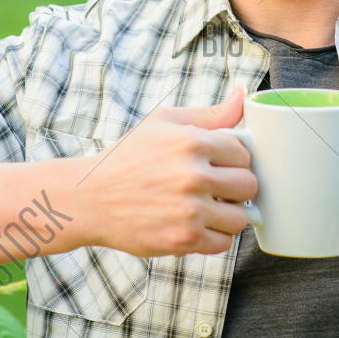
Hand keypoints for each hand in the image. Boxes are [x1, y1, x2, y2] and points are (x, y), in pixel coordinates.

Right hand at [75, 85, 256, 257]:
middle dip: (234, 187)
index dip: (233, 160)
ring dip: (226, 214)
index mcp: (192, 142)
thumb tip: (242, 94)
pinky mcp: (184, 240)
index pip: (244, 153)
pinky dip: (213, 236)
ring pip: (240, 218)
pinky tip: (195, 224)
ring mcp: (190, 210)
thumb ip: (210, 114)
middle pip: (248, 186)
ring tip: (206, 207)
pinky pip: (223, 243)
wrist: (90, 198)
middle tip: (214, 187)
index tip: (218, 165)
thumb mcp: (164, 123)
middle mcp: (194, 176)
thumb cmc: (127, 158)